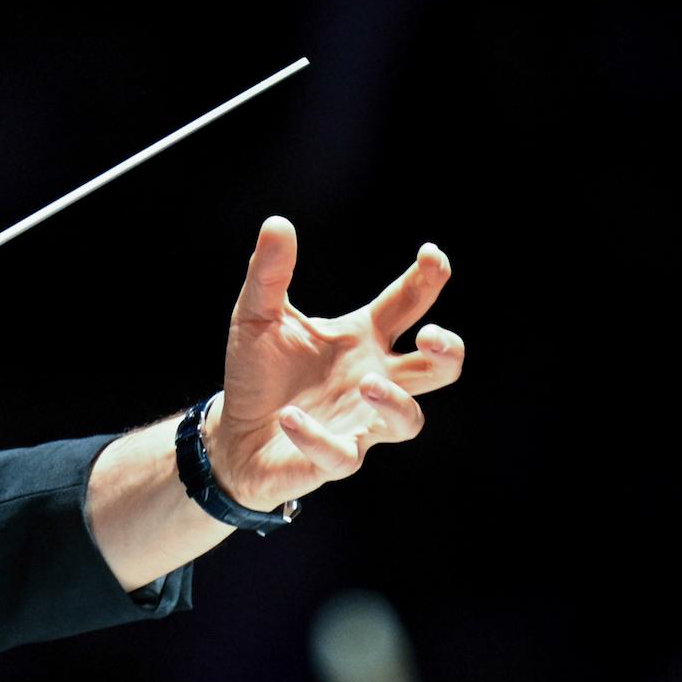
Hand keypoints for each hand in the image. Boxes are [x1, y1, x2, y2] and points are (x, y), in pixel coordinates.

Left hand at [209, 216, 463, 510]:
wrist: (234, 432)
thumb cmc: (257, 372)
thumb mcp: (255, 315)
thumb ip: (269, 273)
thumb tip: (277, 223)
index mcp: (363, 337)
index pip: (408, 304)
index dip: (428, 279)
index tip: (432, 256)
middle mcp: (373, 378)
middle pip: (438, 368)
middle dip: (447, 352)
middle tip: (432, 337)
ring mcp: (360, 422)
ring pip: (408, 420)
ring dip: (395, 402)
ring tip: (367, 383)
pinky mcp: (333, 458)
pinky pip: (341, 454)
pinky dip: (318, 436)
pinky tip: (291, 417)